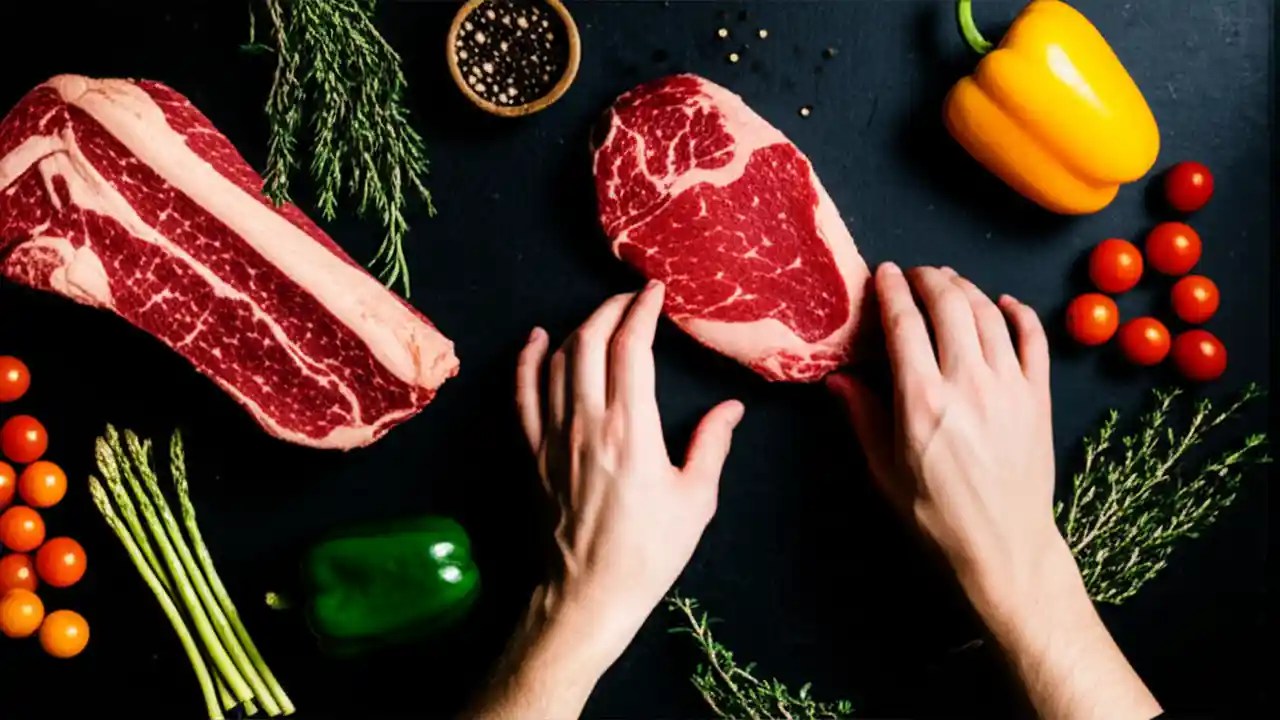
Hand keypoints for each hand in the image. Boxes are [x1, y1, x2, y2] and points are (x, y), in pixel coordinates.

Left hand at [517, 280, 743, 654]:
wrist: (588, 594)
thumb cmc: (648, 552)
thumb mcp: (696, 500)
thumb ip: (712, 444)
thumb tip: (732, 407)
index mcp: (631, 428)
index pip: (631, 347)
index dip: (642, 310)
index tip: (654, 292)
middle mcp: (587, 422)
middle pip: (589, 341)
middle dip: (610, 309)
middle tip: (632, 299)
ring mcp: (553, 435)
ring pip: (557, 360)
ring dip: (578, 328)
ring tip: (602, 317)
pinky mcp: (533, 452)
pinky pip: (522, 394)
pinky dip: (527, 360)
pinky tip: (535, 338)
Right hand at [829, 263, 1160, 719]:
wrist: (1003, 547)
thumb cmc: (935, 516)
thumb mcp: (884, 471)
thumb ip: (864, 417)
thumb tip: (839, 379)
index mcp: (921, 400)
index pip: (904, 323)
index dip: (891, 289)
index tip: (884, 272)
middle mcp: (967, 382)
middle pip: (949, 305)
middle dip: (929, 279)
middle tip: (915, 273)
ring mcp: (1009, 386)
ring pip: (989, 314)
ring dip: (966, 289)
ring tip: (949, 282)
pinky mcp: (1038, 397)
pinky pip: (1034, 339)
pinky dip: (1019, 313)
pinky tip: (1004, 303)